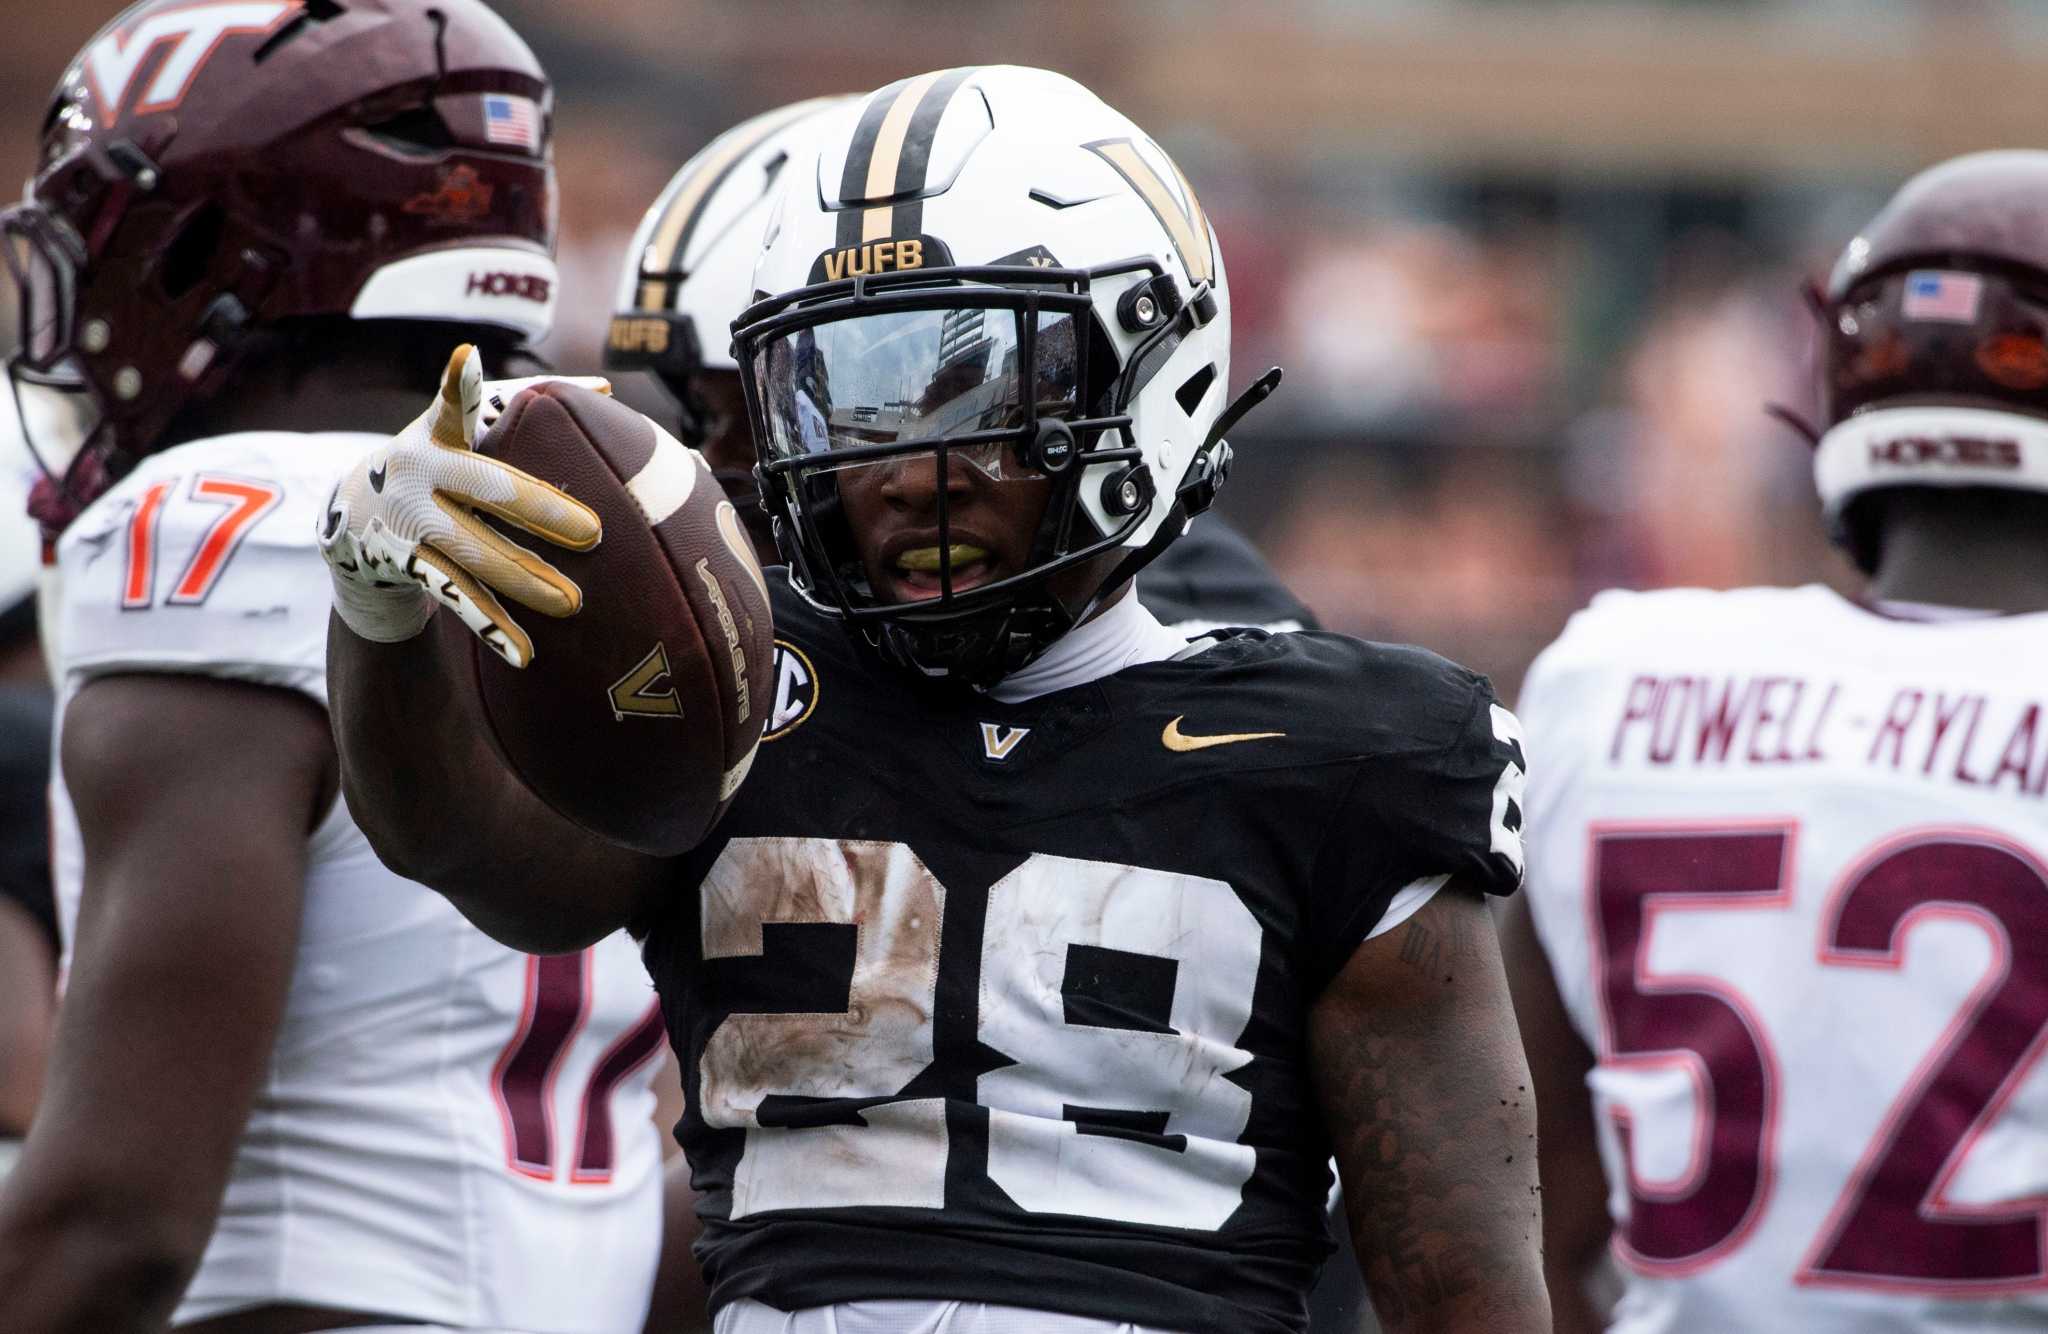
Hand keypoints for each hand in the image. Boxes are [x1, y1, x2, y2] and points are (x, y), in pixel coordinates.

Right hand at [319, 345, 605, 667]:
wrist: (354, 517)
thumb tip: (608, 386)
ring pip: (473, 554)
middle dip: (541, 512)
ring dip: (523, 581)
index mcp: (438, 436)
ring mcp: (408, 524)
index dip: (458, 383)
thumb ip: (526, 404)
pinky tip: (523, 653)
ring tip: (572, 603)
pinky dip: (491, 627)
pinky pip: (456, 599)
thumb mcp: (463, 430)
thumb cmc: (438, 463)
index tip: (466, 359)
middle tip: (594, 533)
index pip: (452, 405)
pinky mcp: (405, 568)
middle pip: (487, 490)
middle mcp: (417, 475)